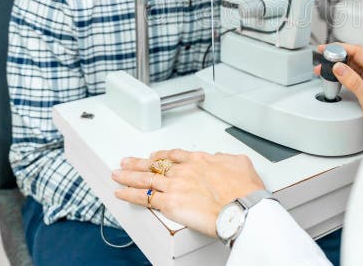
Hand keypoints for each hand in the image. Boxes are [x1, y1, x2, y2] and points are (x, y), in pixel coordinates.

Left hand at [112, 149, 265, 236]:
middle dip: (138, 163)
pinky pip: (145, 198)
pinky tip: (120, 193)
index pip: (175, 155)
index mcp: (201, 160)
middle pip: (155, 164)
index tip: (154, 156)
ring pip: (145, 178)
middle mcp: (184, 170)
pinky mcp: (170, 204)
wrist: (242, 207)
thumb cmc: (245, 190)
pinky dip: (130, 195)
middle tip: (126, 161)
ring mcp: (175, 186)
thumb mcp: (240, 163)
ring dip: (128, 176)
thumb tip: (220, 158)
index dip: (162, 156)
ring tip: (117, 174)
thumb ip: (226, 158)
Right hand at [315, 42, 362, 129]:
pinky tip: (335, 76)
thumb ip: (353, 82)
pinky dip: (342, 75)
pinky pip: (354, 76)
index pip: (359, 52)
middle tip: (323, 58)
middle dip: (337, 56)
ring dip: (338, 66)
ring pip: (353, 66)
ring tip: (325, 68)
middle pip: (355, 57)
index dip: (341, 48)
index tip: (327, 49)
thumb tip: (339, 68)